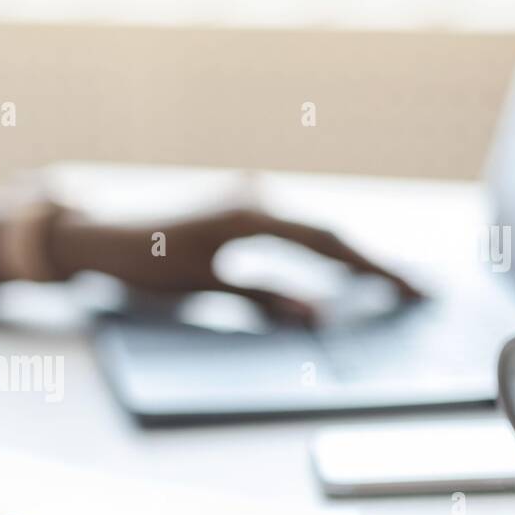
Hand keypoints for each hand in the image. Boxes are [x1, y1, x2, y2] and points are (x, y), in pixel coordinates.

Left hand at [60, 207, 423, 325]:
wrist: (94, 232)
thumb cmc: (142, 262)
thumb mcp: (202, 288)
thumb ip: (262, 302)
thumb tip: (317, 318)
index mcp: (251, 214)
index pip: (328, 244)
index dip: (374, 270)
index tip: (411, 291)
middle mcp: (256, 196)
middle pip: (330, 233)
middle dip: (374, 265)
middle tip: (420, 292)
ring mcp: (247, 197)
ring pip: (312, 230)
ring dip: (350, 258)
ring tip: (392, 285)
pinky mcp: (237, 206)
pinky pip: (290, 230)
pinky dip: (319, 252)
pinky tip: (340, 272)